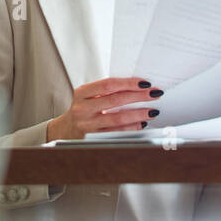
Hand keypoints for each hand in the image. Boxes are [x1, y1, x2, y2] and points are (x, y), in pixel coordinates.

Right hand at [47, 76, 163, 139]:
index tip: (145, 82)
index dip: (128, 83)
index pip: (108, 85)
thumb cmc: (82, 109)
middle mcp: (83, 108)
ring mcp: (87, 124)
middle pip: (115, 100)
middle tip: (154, 94)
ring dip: (138, 114)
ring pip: (118, 119)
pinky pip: (117, 132)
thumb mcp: (88, 95)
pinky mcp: (94, 137)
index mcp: (82, 93)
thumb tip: (137, 85)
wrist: (66, 130)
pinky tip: (142, 123)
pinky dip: (132, 128)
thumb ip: (107, 90)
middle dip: (138, 96)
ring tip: (152, 111)